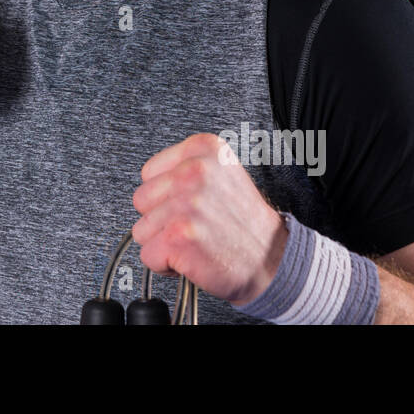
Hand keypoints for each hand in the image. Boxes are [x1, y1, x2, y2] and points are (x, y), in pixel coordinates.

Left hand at [130, 133, 288, 305]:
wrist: (271, 261)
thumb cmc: (244, 223)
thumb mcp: (221, 173)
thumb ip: (184, 168)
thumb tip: (149, 182)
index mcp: (204, 148)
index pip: (149, 172)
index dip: (166, 196)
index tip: (192, 205)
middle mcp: (195, 170)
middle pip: (141, 200)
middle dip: (161, 219)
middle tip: (194, 226)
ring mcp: (187, 202)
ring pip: (141, 230)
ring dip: (164, 243)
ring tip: (196, 241)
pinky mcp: (179, 234)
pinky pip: (148, 255)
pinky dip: (166, 265)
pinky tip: (192, 258)